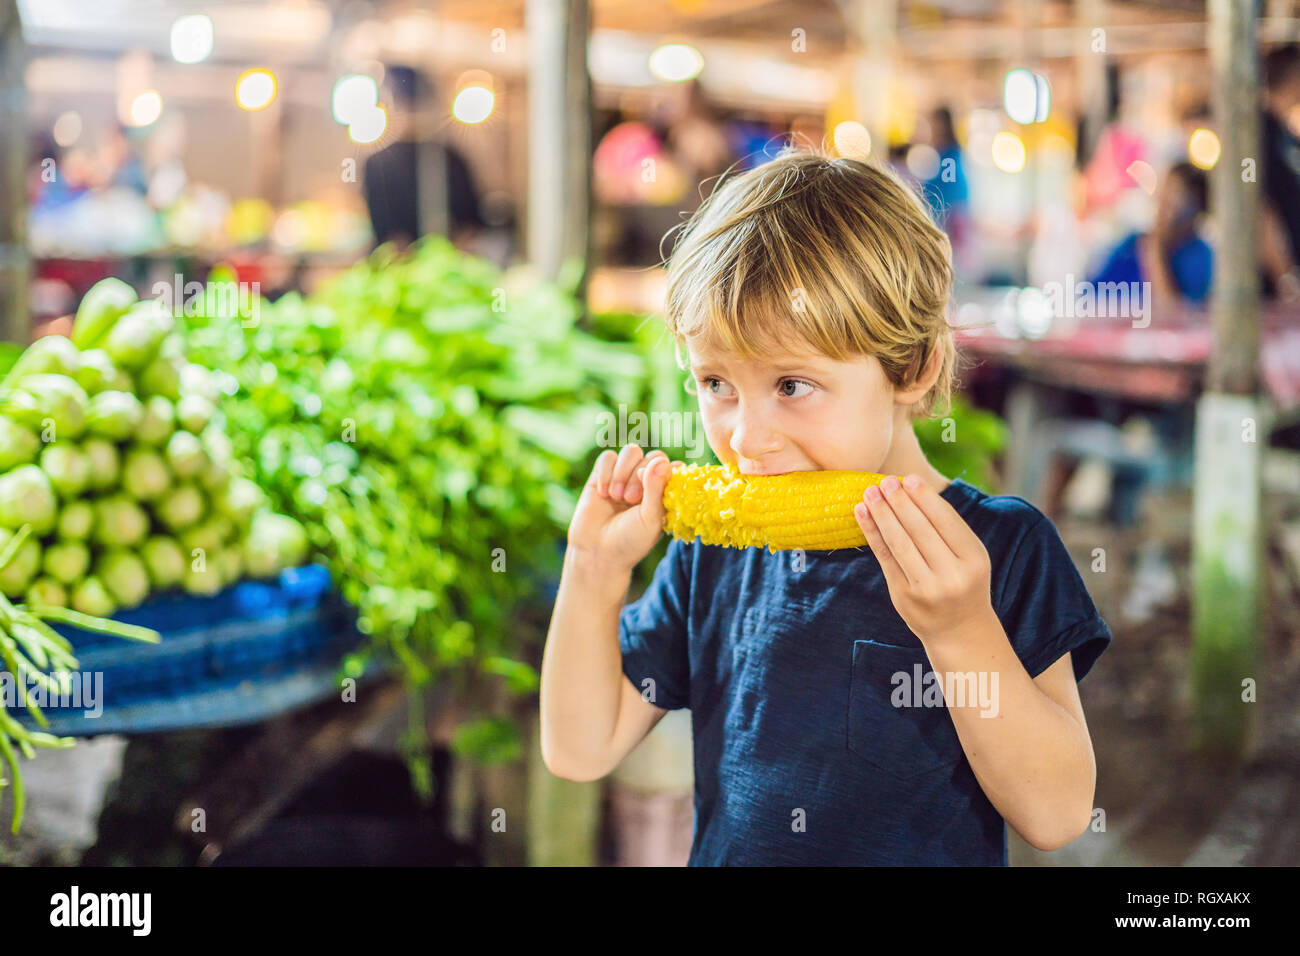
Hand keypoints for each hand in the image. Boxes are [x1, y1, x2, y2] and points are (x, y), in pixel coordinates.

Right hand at [567, 444, 679, 573]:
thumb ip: (656, 489)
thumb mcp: (650, 519)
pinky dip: (606, 472)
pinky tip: (603, 493)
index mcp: (665, 491)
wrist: (597, 552)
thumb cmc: (630, 541)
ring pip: (631, 451)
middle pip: (653, 456)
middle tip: (630, 499)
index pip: (673, 466)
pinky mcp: (602, 474)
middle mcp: (647, 480)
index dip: (664, 473)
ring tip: (616, 496)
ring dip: (623, 472)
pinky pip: (608, 456)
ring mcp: (625, 476)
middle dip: (640, 476)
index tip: (651, 493)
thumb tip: (661, 461)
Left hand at [854, 474, 994, 646]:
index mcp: (974, 560)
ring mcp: (926, 588)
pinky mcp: (903, 596)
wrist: (959, 630)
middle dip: (900, 502)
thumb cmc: (964, 580)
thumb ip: (948, 527)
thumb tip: (912, 486)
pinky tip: (863, 513)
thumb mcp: (969, 556)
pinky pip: (885, 558)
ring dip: (882, 514)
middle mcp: (952, 575)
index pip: (945, 521)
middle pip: (920, 530)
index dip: (925, 498)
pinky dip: (872, 533)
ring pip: (899, 543)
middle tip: (885, 481)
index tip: (908, 478)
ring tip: (870, 492)